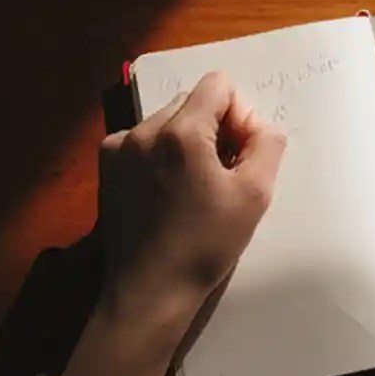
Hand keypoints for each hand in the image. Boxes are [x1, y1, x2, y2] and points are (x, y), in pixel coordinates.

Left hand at [97, 71, 285, 312]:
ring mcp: (119, 147)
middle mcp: (143, 130)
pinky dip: (162, 155)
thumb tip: (258, 126)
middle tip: (222, 173)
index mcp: (179, 133)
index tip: (239, 154)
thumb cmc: (205, 245)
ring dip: (188, 141)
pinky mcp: (108, 167)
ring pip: (168, 120)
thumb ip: (266, 146)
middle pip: (192, 101)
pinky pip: (145, 140)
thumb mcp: (254, 196)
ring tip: (195, 187)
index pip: (218, 85)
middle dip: (215, 126)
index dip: (239, 114)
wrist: (150, 291)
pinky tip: (168, 192)